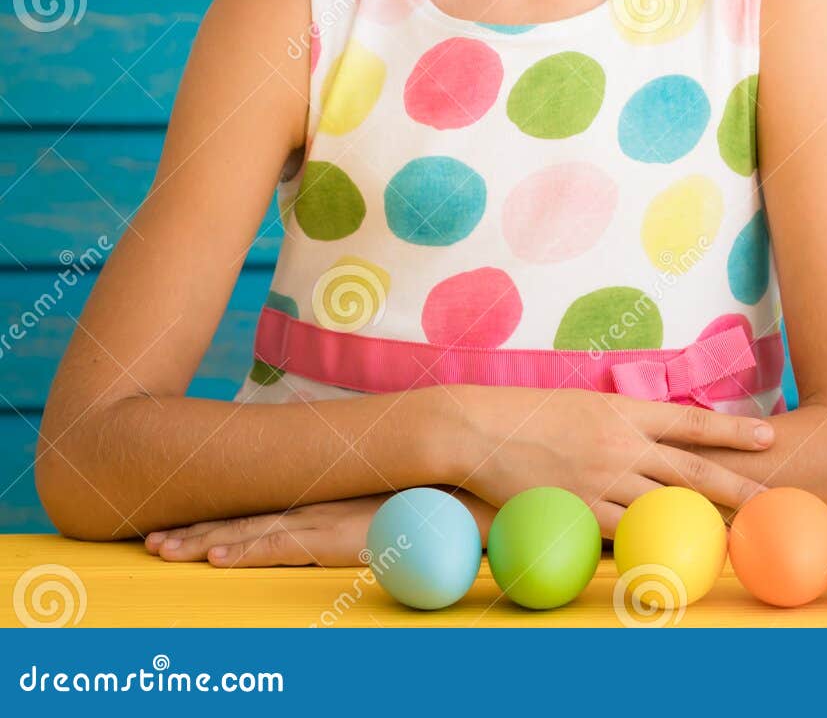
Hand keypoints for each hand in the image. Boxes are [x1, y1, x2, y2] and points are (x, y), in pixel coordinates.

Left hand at [142, 494, 393, 567]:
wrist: (448, 497)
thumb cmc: (415, 503)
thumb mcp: (368, 509)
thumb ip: (340, 515)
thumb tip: (321, 524)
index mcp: (312, 500)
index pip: (251, 510)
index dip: (211, 519)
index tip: (174, 526)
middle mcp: (307, 506)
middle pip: (238, 520)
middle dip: (191, 531)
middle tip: (149, 541)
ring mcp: (316, 521)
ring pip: (246, 533)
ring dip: (202, 542)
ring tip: (162, 549)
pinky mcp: (330, 539)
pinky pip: (279, 547)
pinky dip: (245, 551)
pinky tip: (217, 557)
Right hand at [442, 386, 774, 534]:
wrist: (479, 429)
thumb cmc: (528, 414)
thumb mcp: (585, 405)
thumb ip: (623, 421)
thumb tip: (655, 436)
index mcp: (624, 411)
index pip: (690, 421)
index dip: (732, 430)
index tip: (768, 436)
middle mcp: (620, 444)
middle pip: (690, 467)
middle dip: (735, 482)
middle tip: (771, 496)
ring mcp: (601, 480)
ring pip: (663, 505)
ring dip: (697, 521)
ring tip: (733, 534)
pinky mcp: (579, 511)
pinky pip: (623, 533)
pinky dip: (648, 543)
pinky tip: (672, 555)